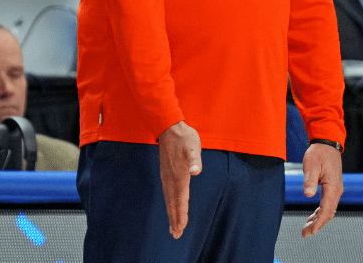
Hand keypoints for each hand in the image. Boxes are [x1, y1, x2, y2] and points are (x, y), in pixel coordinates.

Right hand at [158, 121, 201, 238]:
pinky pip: (167, 193)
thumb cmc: (185, 137)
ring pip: (169, 199)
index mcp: (180, 176)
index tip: (181, 228)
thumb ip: (195, 159)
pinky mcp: (166, 173)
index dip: (181, 214)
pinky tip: (170, 206)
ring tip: (172, 226)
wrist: (169, 127)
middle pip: (173, 203)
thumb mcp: (193, 146)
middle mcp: (171, 179)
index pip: (181, 199)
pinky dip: (169, 203)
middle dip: (175, 219)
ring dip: (171, 213)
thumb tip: (196, 171)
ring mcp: (167, 177)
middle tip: (176, 234)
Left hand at [300, 142, 342, 237]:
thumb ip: (310, 181)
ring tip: (306, 229)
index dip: (319, 222)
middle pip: (328, 213)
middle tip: (305, 234)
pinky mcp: (332, 187)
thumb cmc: (318, 153)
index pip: (326, 210)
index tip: (311, 231)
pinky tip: (312, 217)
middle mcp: (336, 190)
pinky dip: (320, 212)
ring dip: (318, 220)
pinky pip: (327, 204)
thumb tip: (308, 195)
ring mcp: (335, 189)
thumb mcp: (311, 165)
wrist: (327, 143)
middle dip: (317, 225)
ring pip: (328, 210)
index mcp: (333, 187)